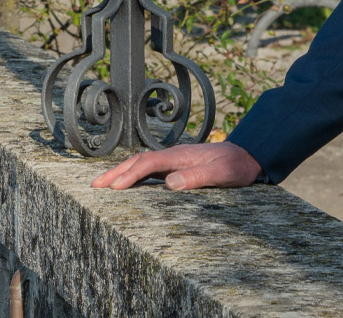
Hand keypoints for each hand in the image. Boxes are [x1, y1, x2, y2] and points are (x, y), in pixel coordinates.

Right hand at [90, 142, 261, 191]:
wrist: (247, 155)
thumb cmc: (235, 165)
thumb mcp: (221, 173)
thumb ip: (197, 177)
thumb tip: (170, 183)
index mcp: (180, 155)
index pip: (148, 163)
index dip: (130, 175)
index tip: (114, 188)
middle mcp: (172, 155)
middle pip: (137, 161)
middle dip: (115, 172)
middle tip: (95, 186)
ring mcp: (172, 159)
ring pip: (140, 164)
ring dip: (120, 173)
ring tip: (102, 184)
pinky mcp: (175, 166)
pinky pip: (148, 169)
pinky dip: (132, 174)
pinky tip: (125, 183)